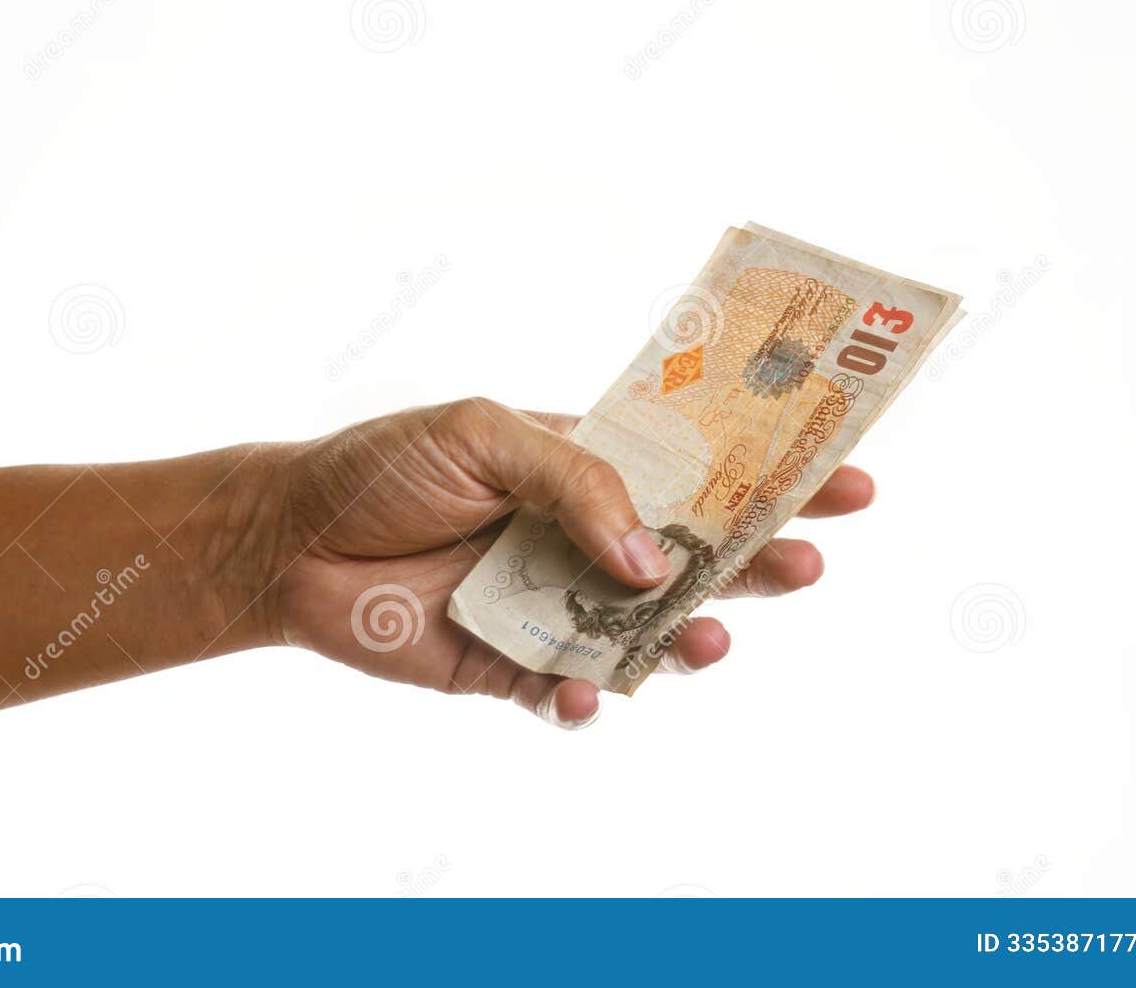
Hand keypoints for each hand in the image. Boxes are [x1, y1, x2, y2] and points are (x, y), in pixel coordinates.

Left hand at [256, 398, 875, 727]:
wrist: (291, 541)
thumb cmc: (384, 468)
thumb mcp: (484, 435)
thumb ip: (576, 483)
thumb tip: (650, 559)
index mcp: (587, 471)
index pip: (696, 472)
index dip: (770, 476)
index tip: (845, 477)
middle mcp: (583, 542)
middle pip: (694, 558)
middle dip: (759, 562)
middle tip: (811, 563)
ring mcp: (553, 607)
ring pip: (645, 636)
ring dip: (685, 642)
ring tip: (705, 641)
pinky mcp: (511, 667)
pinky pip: (568, 694)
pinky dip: (583, 701)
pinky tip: (581, 692)